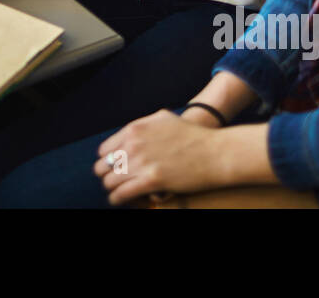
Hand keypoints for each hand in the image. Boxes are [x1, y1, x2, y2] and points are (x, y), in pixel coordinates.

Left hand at [94, 109, 222, 205]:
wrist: (214, 152)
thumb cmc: (192, 135)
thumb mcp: (162, 119)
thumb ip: (142, 125)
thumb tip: (128, 135)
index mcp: (134, 129)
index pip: (104, 150)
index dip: (108, 161)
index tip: (113, 168)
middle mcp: (134, 144)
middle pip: (103, 166)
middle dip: (107, 175)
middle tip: (114, 181)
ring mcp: (141, 162)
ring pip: (110, 181)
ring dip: (112, 188)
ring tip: (117, 192)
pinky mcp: (151, 181)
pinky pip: (122, 193)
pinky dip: (117, 199)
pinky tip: (119, 200)